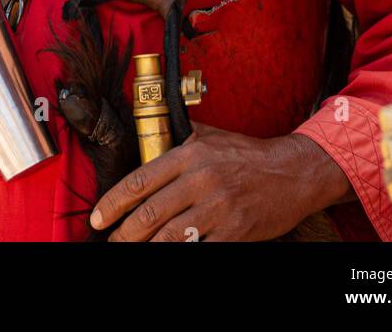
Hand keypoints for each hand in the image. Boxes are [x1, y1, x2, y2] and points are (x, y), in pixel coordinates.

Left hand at [90, 124, 350, 241]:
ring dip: (146, 248)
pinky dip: (180, 253)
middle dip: (124, 234)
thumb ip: (178, 141)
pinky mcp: (235, 231)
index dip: (113, 203)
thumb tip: (146, 146)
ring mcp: (219, 207)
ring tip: (132, 252)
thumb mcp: (210, 137)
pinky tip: (168, 254)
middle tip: (112, 242)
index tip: (99, 218)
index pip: (140, 181)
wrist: (292, 172)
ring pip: (170, 236)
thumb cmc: (247, 155)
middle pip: (150, 213)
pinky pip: (199, 248)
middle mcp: (201, 179)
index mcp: (190, 154)